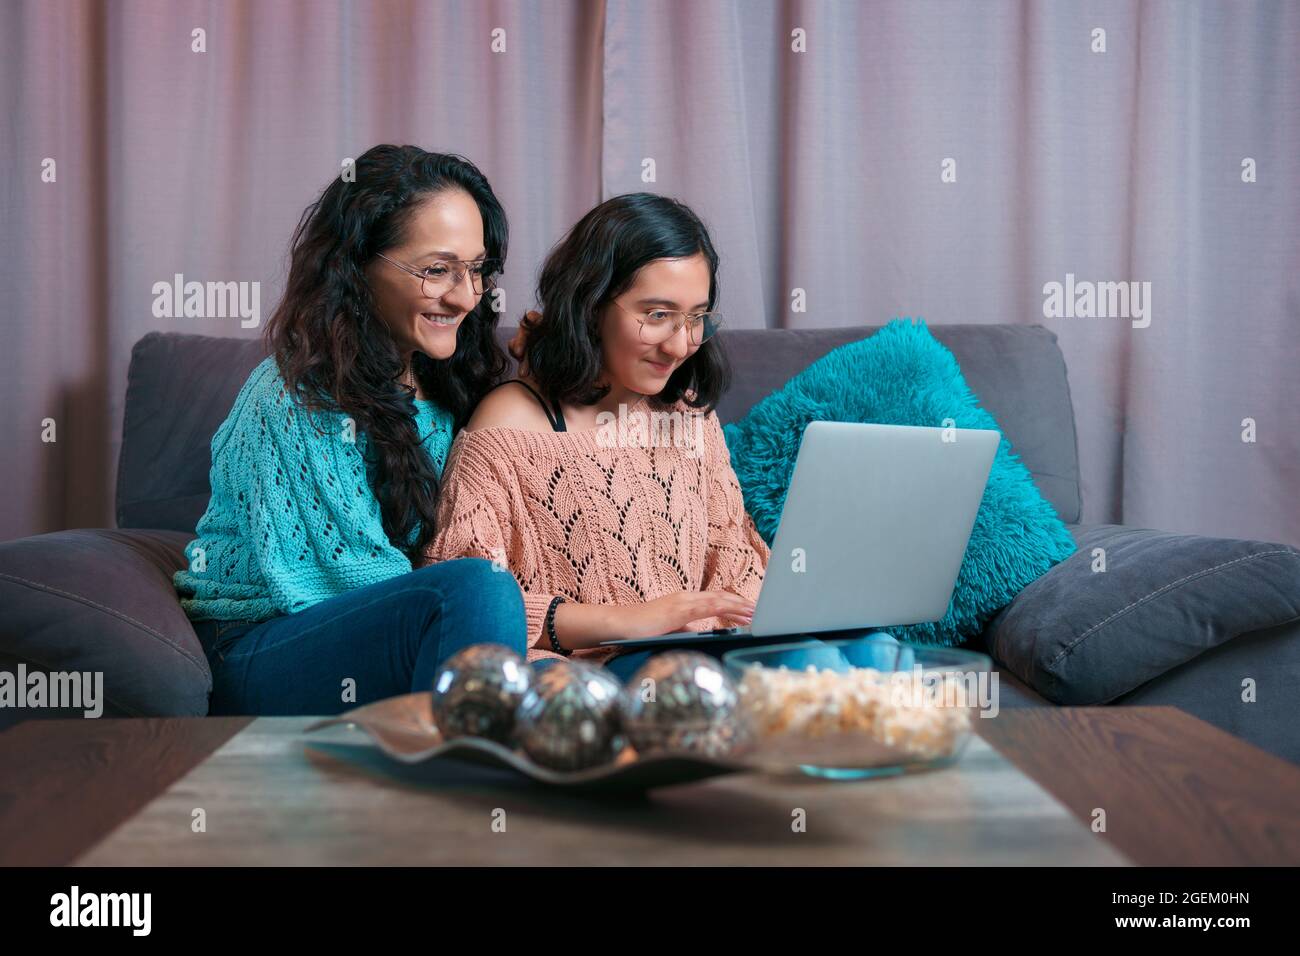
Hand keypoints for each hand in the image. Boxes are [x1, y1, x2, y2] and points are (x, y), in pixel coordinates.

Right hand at [617, 591, 754, 639]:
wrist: (620, 623)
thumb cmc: (641, 628)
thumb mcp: (669, 629)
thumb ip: (685, 628)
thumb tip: (700, 633)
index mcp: (685, 601)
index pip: (715, 600)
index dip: (734, 603)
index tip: (750, 609)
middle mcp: (686, 597)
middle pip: (721, 597)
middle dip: (742, 602)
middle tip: (761, 609)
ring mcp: (683, 602)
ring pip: (718, 600)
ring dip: (739, 605)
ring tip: (756, 611)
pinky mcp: (679, 610)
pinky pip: (707, 607)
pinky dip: (726, 609)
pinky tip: (738, 613)